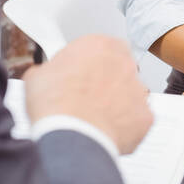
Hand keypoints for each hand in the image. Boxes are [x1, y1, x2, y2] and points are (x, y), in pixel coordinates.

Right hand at [24, 34, 152, 154]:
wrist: (72, 137)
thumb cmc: (56, 106)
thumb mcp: (37, 76)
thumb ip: (50, 70)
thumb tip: (45, 76)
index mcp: (100, 45)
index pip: (100, 49)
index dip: (88, 65)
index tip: (79, 75)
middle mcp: (124, 63)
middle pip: (118, 70)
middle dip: (106, 83)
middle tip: (86, 100)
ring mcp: (139, 90)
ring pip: (130, 95)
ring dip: (116, 104)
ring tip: (93, 120)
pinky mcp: (146, 116)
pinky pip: (136, 121)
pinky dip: (124, 127)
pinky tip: (104, 133)